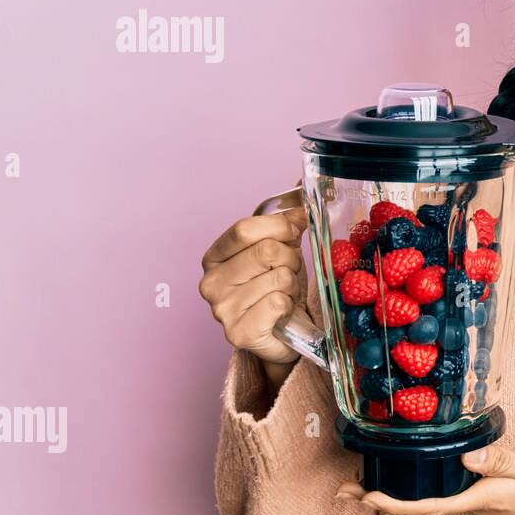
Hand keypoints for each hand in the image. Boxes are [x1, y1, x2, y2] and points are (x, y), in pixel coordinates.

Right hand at [199, 199, 310, 391]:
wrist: (283, 334)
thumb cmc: (278, 288)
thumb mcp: (282, 248)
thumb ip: (287, 216)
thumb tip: (304, 181)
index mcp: (215, 256)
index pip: (244, 228)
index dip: (279, 226)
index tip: (296, 230)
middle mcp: (210, 283)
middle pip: (265, 251)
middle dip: (290, 258)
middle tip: (289, 271)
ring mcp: (221, 310)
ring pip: (278, 278)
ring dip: (293, 284)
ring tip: (285, 293)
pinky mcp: (239, 334)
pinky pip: (279, 303)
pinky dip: (289, 305)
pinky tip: (281, 312)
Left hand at [336, 444, 514, 514]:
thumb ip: (506, 462)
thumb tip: (465, 454)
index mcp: (489, 500)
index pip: (430, 505)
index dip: (392, 503)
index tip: (360, 497)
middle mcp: (482, 508)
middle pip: (423, 504)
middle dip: (383, 498)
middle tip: (344, 488)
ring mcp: (488, 510)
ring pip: (436, 500)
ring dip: (402, 492)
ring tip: (370, 478)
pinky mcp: (497, 505)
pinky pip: (455, 495)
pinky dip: (430, 486)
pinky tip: (423, 472)